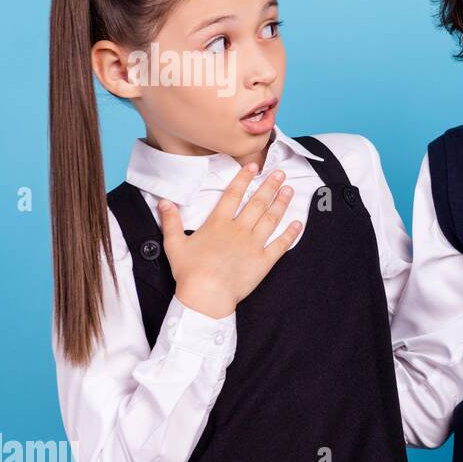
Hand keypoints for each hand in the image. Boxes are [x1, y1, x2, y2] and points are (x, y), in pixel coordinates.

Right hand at [158, 163, 302, 318]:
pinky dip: (290, 234)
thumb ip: (171, 220)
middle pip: (257, 203)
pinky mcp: (263, 261)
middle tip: (280, 173)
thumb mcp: (174, 243)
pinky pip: (280, 245)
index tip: (254, 166)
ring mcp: (253, 245)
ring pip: (270, 219)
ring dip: (281, 203)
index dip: (244, 178)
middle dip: (269, 186)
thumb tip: (164, 202)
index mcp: (218, 224)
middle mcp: (238, 230)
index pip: (233, 195)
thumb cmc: (189, 272)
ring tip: (289, 190)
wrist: (206, 295)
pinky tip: (298, 224)